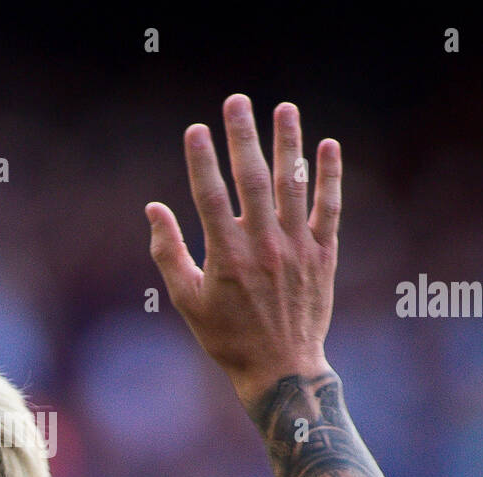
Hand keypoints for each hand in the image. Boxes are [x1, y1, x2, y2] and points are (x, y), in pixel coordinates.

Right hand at [146, 94, 340, 406]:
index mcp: (226, 256)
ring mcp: (296, 248)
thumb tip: (154, 209)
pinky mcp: (322, 254)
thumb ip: (168, 253)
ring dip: (288, 143)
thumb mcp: (187, 301)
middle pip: (251, 179)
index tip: (195, 129)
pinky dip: (329, 176)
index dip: (201, 161)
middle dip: (243, 137)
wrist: (281, 368)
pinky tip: (325, 146)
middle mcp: (263, 246)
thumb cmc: (227, 337)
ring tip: (284, 109)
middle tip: (237, 101)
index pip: (210, 196)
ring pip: (292, 185)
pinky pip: (328, 208)